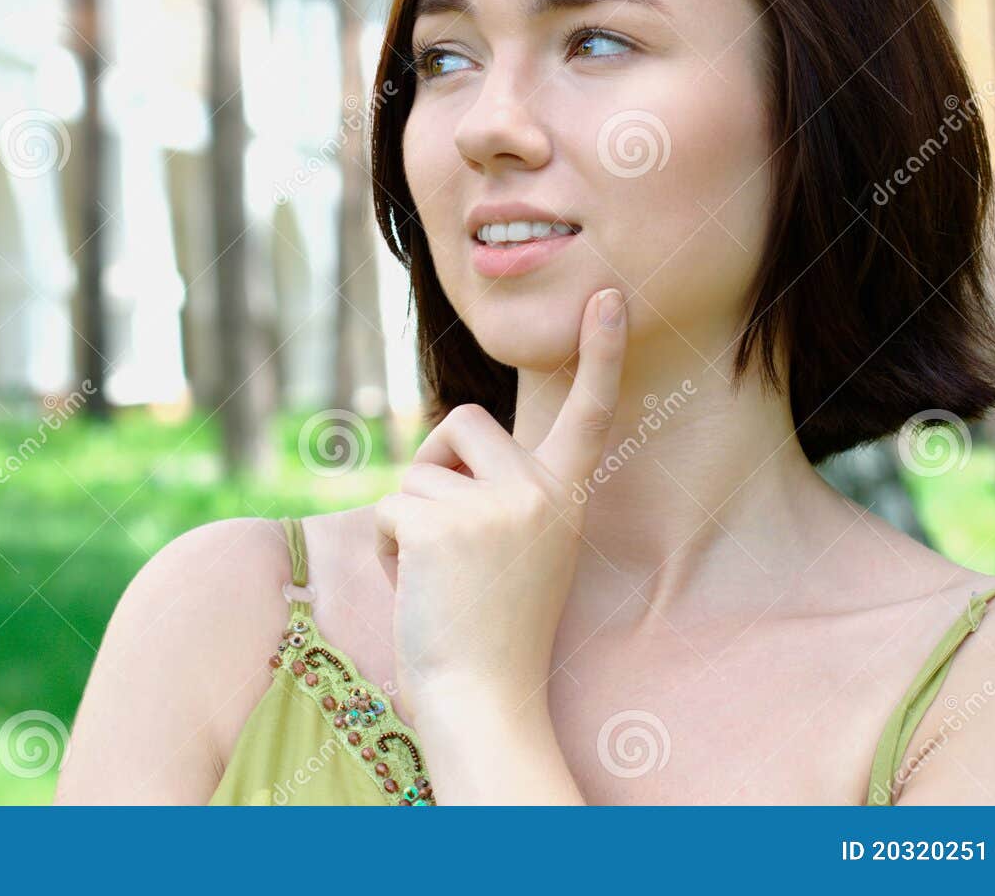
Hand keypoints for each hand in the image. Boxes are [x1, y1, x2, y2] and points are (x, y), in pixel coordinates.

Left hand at [374, 287, 627, 729]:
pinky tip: (418, 590)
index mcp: (566, 495)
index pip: (590, 412)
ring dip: (409, 521)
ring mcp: (493, 504)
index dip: (600, 352)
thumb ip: (499, 491)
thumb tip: (447, 435)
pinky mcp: (441, 521)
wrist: (483, 698)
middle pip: (465, 423)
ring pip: (417, 470)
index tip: (607, 295)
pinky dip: (388, 548)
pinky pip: (389, 506)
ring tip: (439, 578)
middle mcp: (539, 490)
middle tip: (448, 536)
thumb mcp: (519, 546)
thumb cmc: (494, 627)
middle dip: (439, 467)